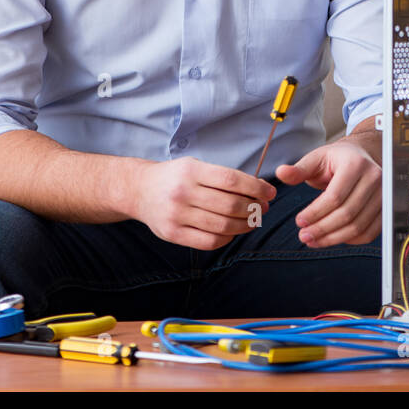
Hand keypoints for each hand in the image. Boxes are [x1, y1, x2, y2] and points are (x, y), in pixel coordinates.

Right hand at [132, 156, 276, 250]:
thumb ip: (223, 177)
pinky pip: (209, 241)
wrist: (139, 191)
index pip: (231, 180)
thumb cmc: (175, 177)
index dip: (255, 187)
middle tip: (263, 208)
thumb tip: (258, 190)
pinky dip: (227, 238)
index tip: (269, 192)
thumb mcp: (195, 166)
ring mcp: (176, 215)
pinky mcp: (172, 234)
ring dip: (245, 225)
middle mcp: (182, 192)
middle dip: (253, 208)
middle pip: (230, 205)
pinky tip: (233, 231)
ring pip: (222, 225)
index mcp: (191, 171)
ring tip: (252, 220)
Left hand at [275, 138, 381, 247]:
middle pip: (347, 214)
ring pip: (358, 227)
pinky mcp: (386, 209)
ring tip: (313, 240)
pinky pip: (369, 233)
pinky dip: (350, 240)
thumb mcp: (316, 159)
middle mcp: (374, 179)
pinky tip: (332, 238)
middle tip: (303, 236)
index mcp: (355, 164)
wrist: (362, 157)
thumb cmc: (337, 159)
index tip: (299, 222)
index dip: (315, 213)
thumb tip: (281, 172)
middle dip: (322, 229)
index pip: (335, 196)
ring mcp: (384, 195)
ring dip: (333, 238)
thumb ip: (299, 169)